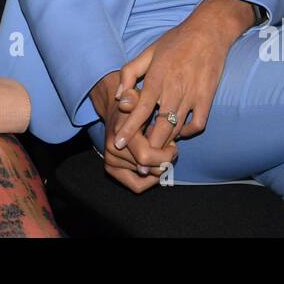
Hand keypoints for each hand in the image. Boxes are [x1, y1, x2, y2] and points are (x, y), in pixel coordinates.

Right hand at [89, 72, 174, 193]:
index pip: (146, 156)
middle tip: (170, 149)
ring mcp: (110, 162)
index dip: (165, 154)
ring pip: (146, 177)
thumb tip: (125, 102)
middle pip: (150, 169)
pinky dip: (150, 180)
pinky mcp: (111, 170)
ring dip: (158, 167)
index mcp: (120, 134)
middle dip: (165, 160)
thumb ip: (133, 98)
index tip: (173, 144)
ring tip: (161, 153)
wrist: (117, 112)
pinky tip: (155, 166)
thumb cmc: (134, 105)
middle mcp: (112, 150)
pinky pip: (137, 186)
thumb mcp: (136, 97)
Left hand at [113, 0, 251, 149]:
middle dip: (149, 146)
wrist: (208, 31)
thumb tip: (118, 96)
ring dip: (166, 142)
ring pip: (177, 128)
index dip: (129, 128)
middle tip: (141, 160)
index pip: (140, 109)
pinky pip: (198, 124)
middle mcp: (174, 88)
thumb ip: (130, 73)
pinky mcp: (207, 97)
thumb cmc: (175, 41)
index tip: (119, 143)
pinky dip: (188, 132)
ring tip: (157, 152)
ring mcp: (192, 94)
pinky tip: (179, 132)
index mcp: (157, 77)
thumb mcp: (148, 51)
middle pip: (159, 126)